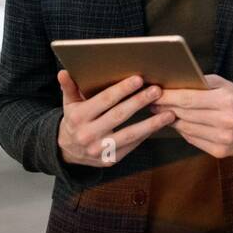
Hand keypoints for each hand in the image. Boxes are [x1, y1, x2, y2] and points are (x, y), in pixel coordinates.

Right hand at [57, 70, 174, 167]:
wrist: (67, 151)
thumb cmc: (74, 120)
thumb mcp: (69, 104)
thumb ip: (69, 87)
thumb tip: (63, 72)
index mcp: (78, 117)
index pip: (103, 101)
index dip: (121, 90)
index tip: (138, 79)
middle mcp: (87, 135)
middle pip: (118, 116)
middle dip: (139, 102)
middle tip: (157, 91)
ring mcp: (99, 150)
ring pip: (129, 134)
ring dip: (151, 123)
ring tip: (169, 113)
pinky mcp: (110, 160)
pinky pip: (132, 146)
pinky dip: (146, 135)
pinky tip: (159, 125)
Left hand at [150, 74, 232, 157]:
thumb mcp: (226, 85)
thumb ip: (202, 83)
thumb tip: (174, 84)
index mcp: (226, 101)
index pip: (189, 99)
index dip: (168, 97)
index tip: (155, 92)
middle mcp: (225, 121)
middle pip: (185, 114)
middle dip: (166, 108)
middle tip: (152, 102)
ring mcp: (223, 139)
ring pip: (186, 128)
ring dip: (171, 120)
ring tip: (162, 112)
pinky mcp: (220, 152)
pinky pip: (193, 140)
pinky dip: (183, 131)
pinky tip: (178, 123)